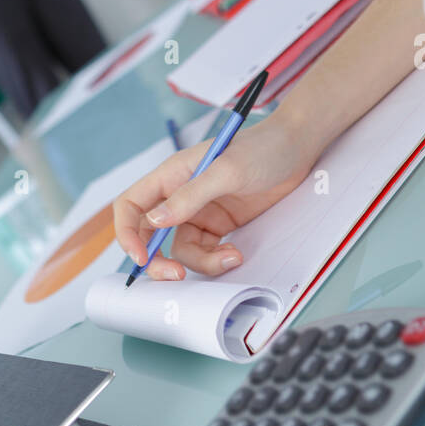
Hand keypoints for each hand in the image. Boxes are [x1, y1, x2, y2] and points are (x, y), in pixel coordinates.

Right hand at [113, 109, 324, 279]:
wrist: (297, 149)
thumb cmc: (261, 148)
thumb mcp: (226, 171)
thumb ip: (190, 196)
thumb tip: (154, 222)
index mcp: (172, 174)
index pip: (131, 204)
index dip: (127, 232)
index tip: (140, 257)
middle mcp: (180, 194)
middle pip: (150, 234)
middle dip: (157, 260)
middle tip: (176, 277)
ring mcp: (200, 211)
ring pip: (182, 248)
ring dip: (201, 262)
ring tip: (230, 257)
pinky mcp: (220, 225)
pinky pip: (206, 251)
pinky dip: (216, 259)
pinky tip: (236, 254)